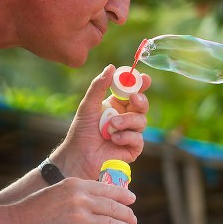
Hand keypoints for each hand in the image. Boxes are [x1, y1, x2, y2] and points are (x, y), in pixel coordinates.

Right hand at [8, 177, 137, 223]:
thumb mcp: (57, 193)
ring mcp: (81, 220)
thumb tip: (99, 205)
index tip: (132, 201)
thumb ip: (78, 196)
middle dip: (128, 216)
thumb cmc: (32, 212)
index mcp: (76, 185)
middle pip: (116, 208)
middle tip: (134, 221)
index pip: (109, 190)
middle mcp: (81, 200)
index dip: (124, 197)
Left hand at [49, 65, 151, 179]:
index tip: (143, 78)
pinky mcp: (133, 148)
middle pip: (142, 105)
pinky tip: (114, 139)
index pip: (131, 91)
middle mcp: (126, 118)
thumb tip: (111, 67)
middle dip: (141, 100)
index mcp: (117, 106)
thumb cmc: (81, 131)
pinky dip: (126, 137)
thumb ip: (99, 86)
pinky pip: (138, 139)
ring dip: (127, 121)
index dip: (139, 84)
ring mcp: (131, 133)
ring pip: (141, 121)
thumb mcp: (88, 105)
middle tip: (134, 98)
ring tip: (112, 125)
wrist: (79, 156)